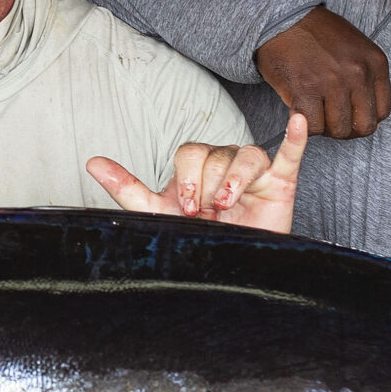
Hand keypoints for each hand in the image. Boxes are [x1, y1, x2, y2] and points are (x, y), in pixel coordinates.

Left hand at [86, 114, 309, 232]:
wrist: (230, 271)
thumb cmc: (195, 239)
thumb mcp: (157, 214)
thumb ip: (126, 187)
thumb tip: (91, 162)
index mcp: (197, 165)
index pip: (190, 153)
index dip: (188, 179)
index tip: (187, 209)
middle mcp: (225, 162)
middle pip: (217, 154)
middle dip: (209, 185)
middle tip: (209, 212)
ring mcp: (254, 172)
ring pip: (247, 155)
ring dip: (235, 180)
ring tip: (229, 205)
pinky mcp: (280, 183)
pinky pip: (290, 154)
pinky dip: (296, 138)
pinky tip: (299, 120)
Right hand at [255, 8, 390, 139]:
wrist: (282, 19)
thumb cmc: (317, 34)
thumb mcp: (356, 48)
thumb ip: (367, 78)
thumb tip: (371, 116)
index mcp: (375, 62)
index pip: (382, 112)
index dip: (363, 119)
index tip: (349, 116)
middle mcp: (358, 73)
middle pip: (364, 126)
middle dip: (346, 129)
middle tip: (330, 119)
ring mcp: (332, 82)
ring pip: (339, 130)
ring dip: (324, 127)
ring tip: (313, 113)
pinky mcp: (305, 90)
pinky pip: (312, 127)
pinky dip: (305, 125)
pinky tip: (299, 110)